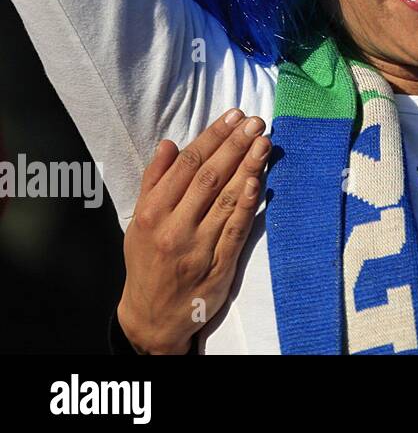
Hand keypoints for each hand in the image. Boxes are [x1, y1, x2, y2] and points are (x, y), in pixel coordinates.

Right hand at [118, 109, 268, 353]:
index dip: (213, 137)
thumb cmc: (147, 260)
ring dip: (248, 167)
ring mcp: (197, 247)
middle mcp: (173, 227)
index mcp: (152, 212)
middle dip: (234, 145)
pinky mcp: (218, 265)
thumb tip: (169, 143)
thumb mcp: (138, 221)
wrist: (152, 316)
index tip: (233, 116)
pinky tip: (259, 181)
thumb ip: (154, 181)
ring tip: (264, 142)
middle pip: (209, 177)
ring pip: (226, 199)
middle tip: (255, 121)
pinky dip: (248, 204)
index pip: (187, 165)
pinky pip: (236, 229)